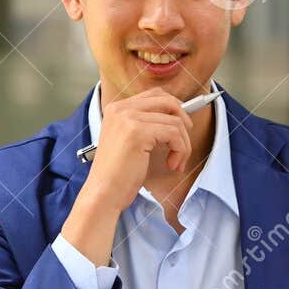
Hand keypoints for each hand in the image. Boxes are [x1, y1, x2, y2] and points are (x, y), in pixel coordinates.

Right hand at [83, 88, 193, 205]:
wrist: (104, 194)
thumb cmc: (118, 174)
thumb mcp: (129, 141)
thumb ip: (145, 124)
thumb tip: (177, 116)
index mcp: (116, 109)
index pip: (156, 94)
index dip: (175, 109)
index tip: (181, 129)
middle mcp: (121, 109)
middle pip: (168, 102)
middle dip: (183, 123)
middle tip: (183, 144)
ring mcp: (128, 119)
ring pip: (175, 121)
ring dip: (183, 145)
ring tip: (175, 162)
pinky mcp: (137, 132)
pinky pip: (174, 134)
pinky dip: (180, 151)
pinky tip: (171, 165)